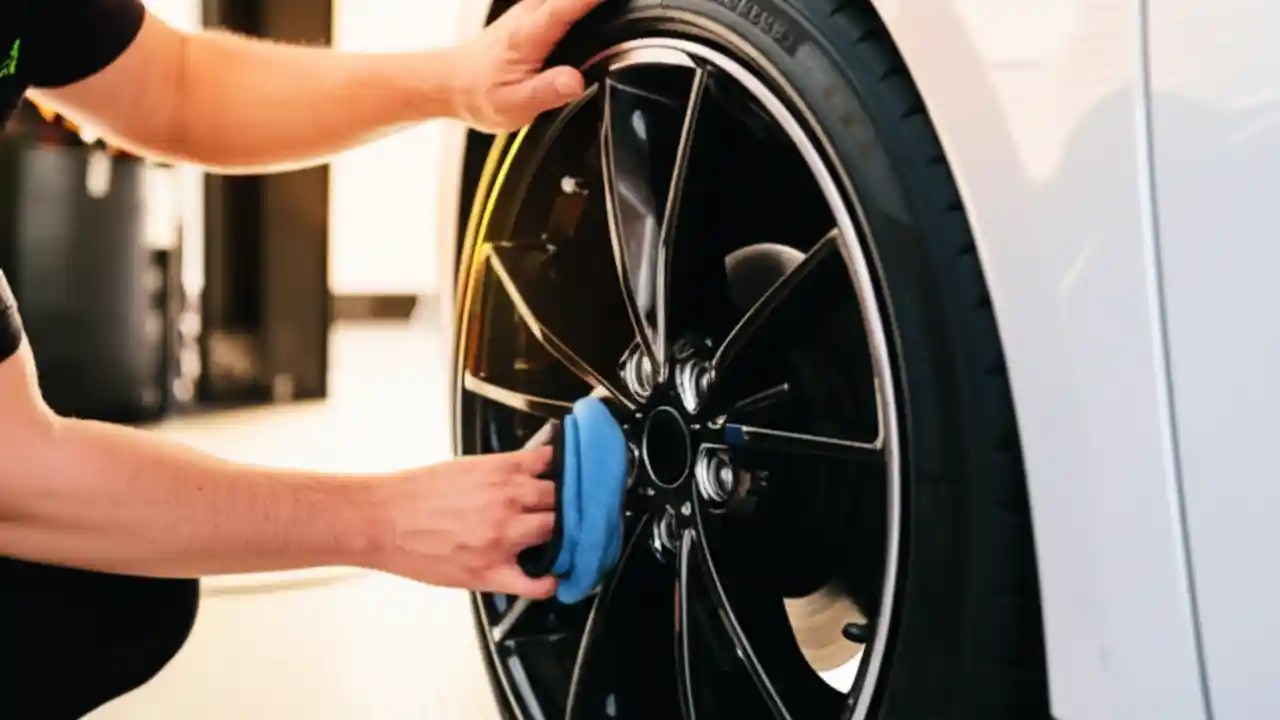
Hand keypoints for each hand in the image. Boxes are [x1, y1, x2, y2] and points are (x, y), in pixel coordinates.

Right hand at [371, 446, 558, 597]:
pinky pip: (534, 584)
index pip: (556, 467)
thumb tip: (533, 467)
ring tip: (559, 540)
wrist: (382, 520)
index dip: (567, 475)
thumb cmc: (415, 494)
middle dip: (566, 505)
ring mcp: (501, 539)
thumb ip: (504, 469)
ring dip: (561, 537)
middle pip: (562, 502)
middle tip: (567, 512)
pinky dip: (548, 583)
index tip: (572, 480)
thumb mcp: (466, 466)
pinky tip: (550, 578)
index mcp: (502, 472)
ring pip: (555, 535)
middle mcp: (507, 503)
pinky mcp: (488, 571)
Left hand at [450, 0, 607, 132]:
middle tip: (633, 10)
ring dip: (590, 2)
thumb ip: (546, 92)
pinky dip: (581, 4)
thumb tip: (575, 81)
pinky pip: (563, 2)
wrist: (453, 84)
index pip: (567, 6)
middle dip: (598, 0)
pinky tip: (597, 13)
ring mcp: (531, 9)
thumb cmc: (480, 95)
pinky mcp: (535, 13)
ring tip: (621, 11)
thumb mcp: (514, 105)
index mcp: (528, 35)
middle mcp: (530, 14)